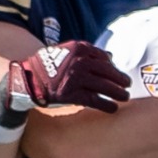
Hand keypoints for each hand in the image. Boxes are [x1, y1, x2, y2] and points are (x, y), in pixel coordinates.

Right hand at [9, 41, 131, 111]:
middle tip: (128, 84)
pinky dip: (106, 105)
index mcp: (79, 49)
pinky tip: (113, 109)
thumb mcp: (67, 51)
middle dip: (119, 79)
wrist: (29, 79)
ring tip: (125, 97)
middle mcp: (80, 62)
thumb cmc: (49, 65)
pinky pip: (95, 100)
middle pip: (107, 71)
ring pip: (104, 86)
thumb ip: (87, 53)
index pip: (103, 57)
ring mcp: (77, 78)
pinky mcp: (72, 94)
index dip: (113, 66)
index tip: (118, 73)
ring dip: (117, 93)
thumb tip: (110, 57)